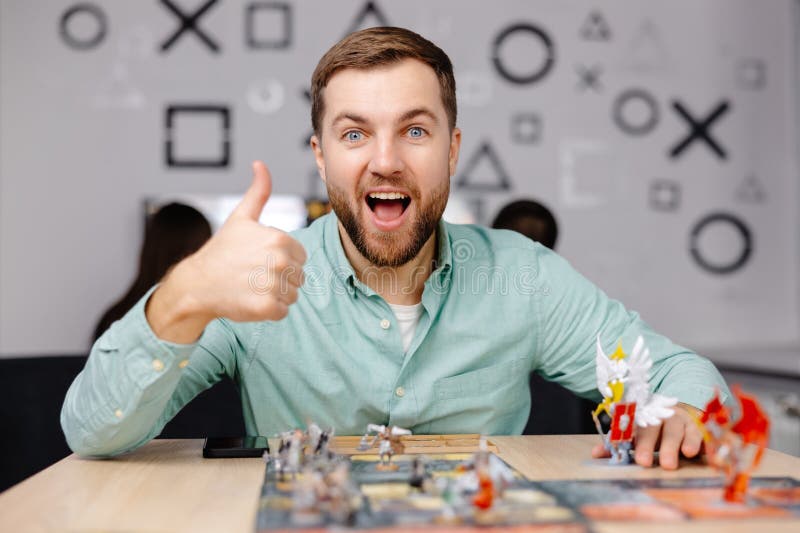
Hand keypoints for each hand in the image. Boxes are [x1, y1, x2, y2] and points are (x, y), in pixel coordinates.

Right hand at [146, 161, 306, 341]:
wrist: (197, 284)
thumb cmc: (221, 251)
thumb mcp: (241, 218)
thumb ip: (258, 192)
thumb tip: (260, 164)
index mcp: (280, 239)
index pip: (301, 256)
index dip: (282, 260)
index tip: (259, 259)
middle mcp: (280, 261)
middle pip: (299, 277)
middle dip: (280, 278)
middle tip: (253, 275)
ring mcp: (273, 286)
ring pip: (293, 295)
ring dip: (275, 295)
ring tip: (250, 287)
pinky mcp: (267, 308)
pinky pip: (283, 312)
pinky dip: (269, 311)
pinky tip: (250, 301)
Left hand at [591, 403, 703, 469]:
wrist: (682, 412)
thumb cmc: (654, 429)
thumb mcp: (636, 435)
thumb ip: (618, 443)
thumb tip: (595, 453)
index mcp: (641, 418)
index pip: (631, 427)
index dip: (626, 439)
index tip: (621, 452)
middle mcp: (659, 417)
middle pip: (652, 428)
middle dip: (647, 445)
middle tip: (643, 462)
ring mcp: (679, 420)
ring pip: (674, 430)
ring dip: (671, 446)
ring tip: (668, 464)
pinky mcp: (697, 426)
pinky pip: (697, 433)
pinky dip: (695, 442)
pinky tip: (692, 453)